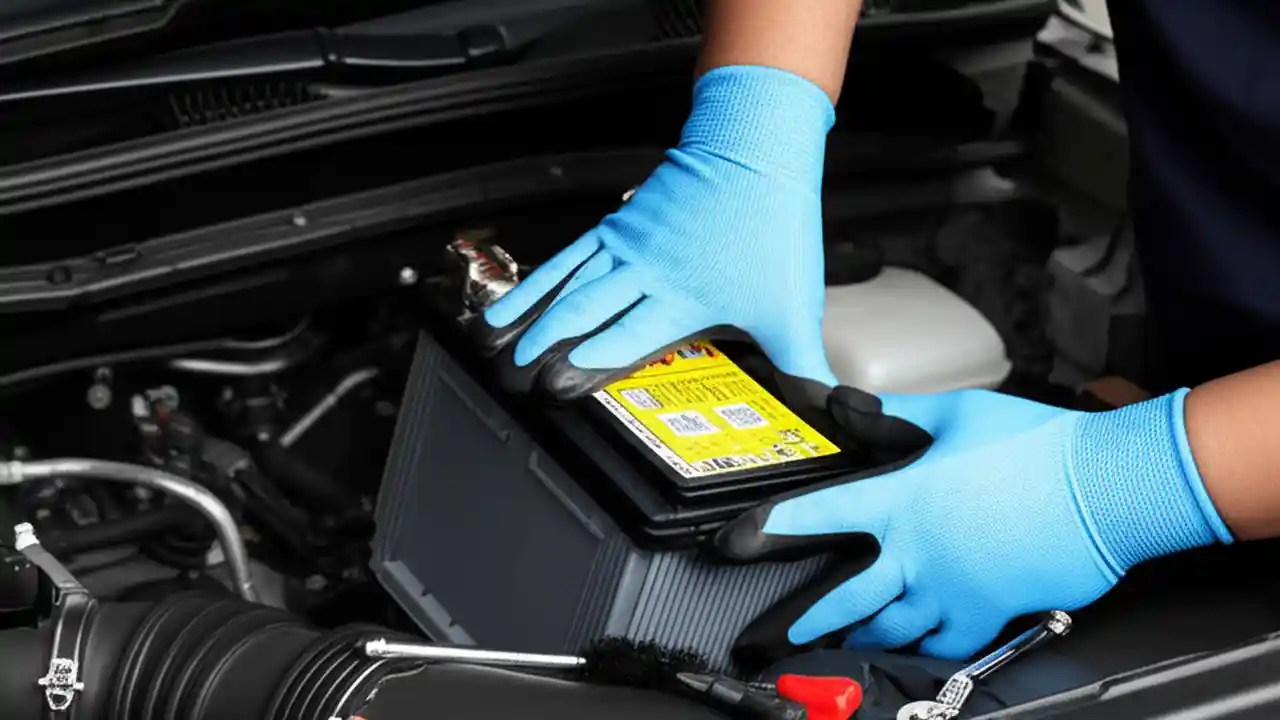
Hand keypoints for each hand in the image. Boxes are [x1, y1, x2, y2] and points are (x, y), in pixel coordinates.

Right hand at [476, 65, 837, 397]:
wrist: (755, 146)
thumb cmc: (771, 221)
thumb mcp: (793, 305)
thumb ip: (801, 361)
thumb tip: (823, 403)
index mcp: (679, 298)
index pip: (622, 341)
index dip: (587, 365)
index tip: (556, 385)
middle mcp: (644, 272)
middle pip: (582, 312)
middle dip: (544, 342)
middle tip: (512, 368)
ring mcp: (628, 242)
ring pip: (568, 280)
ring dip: (531, 307)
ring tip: (496, 330)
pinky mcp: (624, 219)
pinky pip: (573, 250)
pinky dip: (546, 270)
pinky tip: (530, 282)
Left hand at [717, 387, 1233, 659]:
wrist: (1106, 484)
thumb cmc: (1039, 445)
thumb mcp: (957, 414)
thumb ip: (900, 416)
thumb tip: (856, 406)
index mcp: (903, 499)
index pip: (821, 514)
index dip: (772, 528)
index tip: (736, 543)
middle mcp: (918, 552)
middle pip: (847, 598)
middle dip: (807, 621)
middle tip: (780, 637)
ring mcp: (952, 589)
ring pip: (893, 627)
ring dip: (864, 636)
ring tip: (844, 644)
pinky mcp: (989, 611)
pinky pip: (946, 640)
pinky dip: (926, 644)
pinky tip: (917, 644)